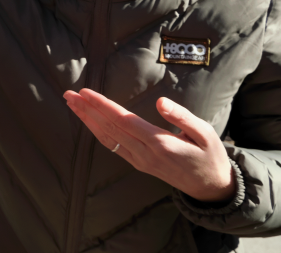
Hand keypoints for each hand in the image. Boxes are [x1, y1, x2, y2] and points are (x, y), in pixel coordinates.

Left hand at [64, 89, 234, 202]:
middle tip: (68, 94)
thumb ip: (182, 117)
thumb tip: (161, 102)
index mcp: (160, 142)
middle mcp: (145, 153)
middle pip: (109, 128)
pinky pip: (114, 147)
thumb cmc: (210, 155)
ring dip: (88, 121)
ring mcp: (140, 161)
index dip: (102, 105)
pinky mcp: (139, 164)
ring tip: (72, 105)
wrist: (212, 188)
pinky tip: (90, 123)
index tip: (85, 92)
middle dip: (87, 110)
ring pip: (108, 138)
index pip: (123, 120)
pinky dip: (98, 132)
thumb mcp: (205, 133)